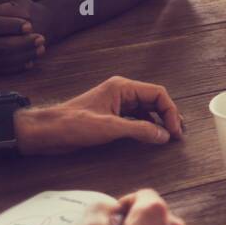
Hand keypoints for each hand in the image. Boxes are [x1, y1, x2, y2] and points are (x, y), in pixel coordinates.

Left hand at [17, 76, 185, 155]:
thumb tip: (164, 135)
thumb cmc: (73, 125)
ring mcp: (117, 103)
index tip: (175, 132)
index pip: (158, 94)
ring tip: (169, 137)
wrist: (47, 131)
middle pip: (155, 100)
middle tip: (178, 135)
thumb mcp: (110, 128)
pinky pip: (136, 118)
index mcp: (123, 87)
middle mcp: (122, 92)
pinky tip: (152, 137)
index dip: (171, 111)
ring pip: (147, 110)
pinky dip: (147, 127)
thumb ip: (140, 130)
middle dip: (168, 116)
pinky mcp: (112, 115)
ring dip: (159, 122)